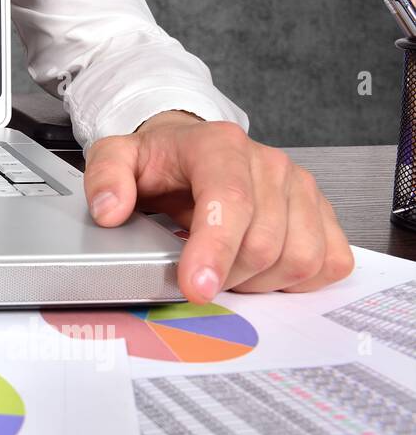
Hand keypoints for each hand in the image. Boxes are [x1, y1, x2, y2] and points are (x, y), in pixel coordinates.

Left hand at [83, 111, 352, 302]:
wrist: (190, 149)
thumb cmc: (161, 160)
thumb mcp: (117, 157)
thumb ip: (105, 178)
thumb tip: (110, 210)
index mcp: (220, 147)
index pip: (231, 202)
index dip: (215, 250)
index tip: (195, 287)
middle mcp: (269, 164)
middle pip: (263, 244)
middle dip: (226, 276)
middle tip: (196, 273)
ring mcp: (300, 188)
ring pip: (299, 259)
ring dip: (259, 282)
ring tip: (226, 268)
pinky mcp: (321, 211)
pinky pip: (329, 262)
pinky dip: (296, 280)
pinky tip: (262, 270)